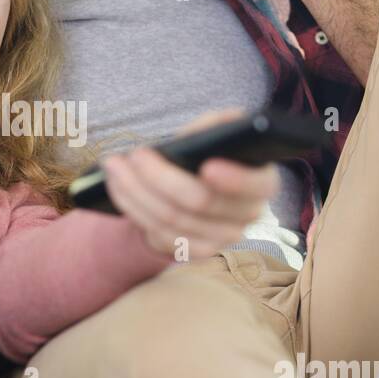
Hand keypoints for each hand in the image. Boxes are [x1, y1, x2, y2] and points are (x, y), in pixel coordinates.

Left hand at [101, 107, 278, 260]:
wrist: (192, 183)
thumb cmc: (205, 152)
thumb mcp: (213, 133)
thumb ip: (216, 126)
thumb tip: (211, 129)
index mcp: (262, 182)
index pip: (259, 185)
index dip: (235, 179)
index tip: (206, 166)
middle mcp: (249, 215)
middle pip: (201, 202)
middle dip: (161, 176)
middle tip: (136, 154)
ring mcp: (223, 238)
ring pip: (173, 219)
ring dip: (137, 190)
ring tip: (115, 166)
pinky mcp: (196, 251)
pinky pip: (160, 234)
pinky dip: (134, 207)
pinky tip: (117, 186)